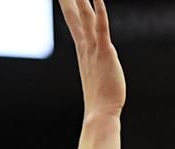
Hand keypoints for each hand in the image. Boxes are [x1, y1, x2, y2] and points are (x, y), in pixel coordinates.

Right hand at [60, 0, 123, 116]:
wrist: (101, 112)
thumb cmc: (101, 98)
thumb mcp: (96, 74)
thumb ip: (95, 65)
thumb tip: (95, 64)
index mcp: (82, 49)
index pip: (73, 20)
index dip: (68, 4)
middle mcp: (85, 45)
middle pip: (74, 15)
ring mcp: (93, 48)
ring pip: (85, 17)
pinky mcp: (105, 52)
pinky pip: (101, 28)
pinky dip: (100, 12)